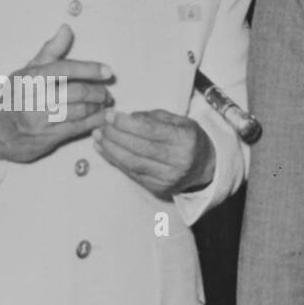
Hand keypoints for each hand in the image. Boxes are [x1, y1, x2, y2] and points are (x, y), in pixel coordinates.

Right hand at [0, 24, 112, 163]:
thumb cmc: (11, 98)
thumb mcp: (26, 71)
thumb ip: (50, 51)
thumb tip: (67, 29)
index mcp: (31, 77)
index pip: (66, 69)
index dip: (90, 69)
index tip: (107, 71)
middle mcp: (35, 98)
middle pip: (77, 92)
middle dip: (98, 91)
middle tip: (106, 91)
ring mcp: (42, 120)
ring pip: (80, 111)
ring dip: (98, 107)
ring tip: (104, 104)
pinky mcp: (48, 138)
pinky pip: (78, 129)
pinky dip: (94, 122)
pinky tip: (100, 118)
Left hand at [91, 109, 214, 198]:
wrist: (205, 167)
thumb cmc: (188, 139)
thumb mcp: (179, 121)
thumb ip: (153, 117)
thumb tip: (125, 117)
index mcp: (185, 140)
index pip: (150, 130)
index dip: (126, 123)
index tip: (110, 115)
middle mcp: (178, 161)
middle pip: (138, 148)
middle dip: (114, 135)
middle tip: (100, 125)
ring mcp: (168, 178)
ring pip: (132, 163)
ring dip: (110, 149)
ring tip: (98, 136)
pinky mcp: (158, 189)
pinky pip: (131, 173)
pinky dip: (115, 161)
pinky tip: (104, 150)